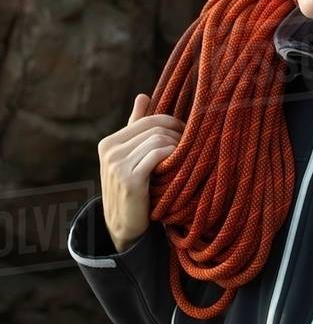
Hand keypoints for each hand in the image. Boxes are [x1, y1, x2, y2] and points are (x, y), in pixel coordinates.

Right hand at [97, 94, 182, 251]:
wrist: (124, 227)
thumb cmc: (135, 189)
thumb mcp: (132, 157)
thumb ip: (137, 128)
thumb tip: (143, 96)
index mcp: (109, 142)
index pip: (150, 119)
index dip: (174, 124)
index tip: (187, 134)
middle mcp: (109, 150)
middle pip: (156, 127)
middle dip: (179, 134)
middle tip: (192, 147)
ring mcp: (116, 164)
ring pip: (159, 139)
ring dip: (179, 147)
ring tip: (185, 159)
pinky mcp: (128, 178)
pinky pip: (158, 154)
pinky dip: (173, 156)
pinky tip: (178, 166)